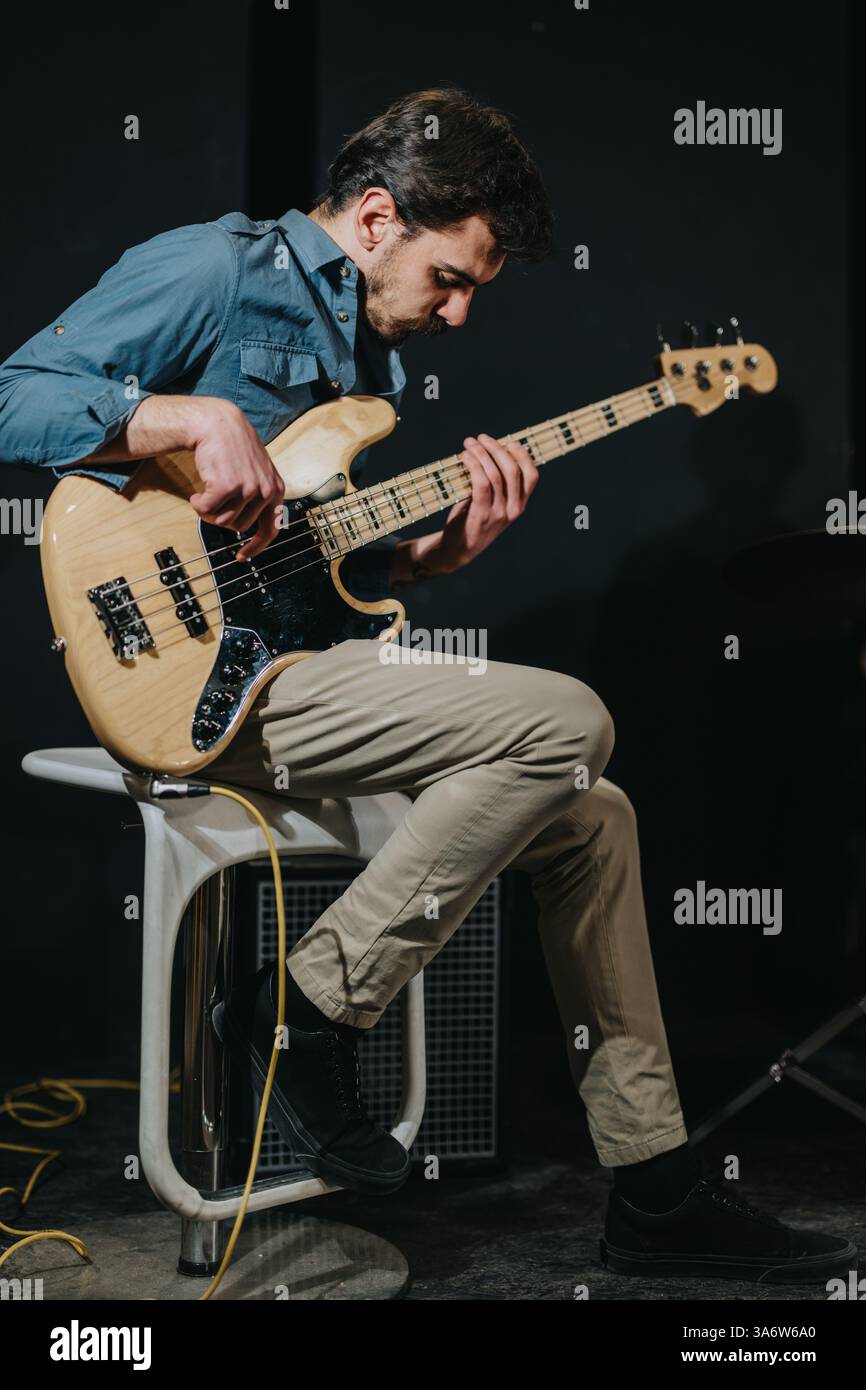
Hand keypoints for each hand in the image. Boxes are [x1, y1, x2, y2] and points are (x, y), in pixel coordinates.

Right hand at [186, 399, 285, 559]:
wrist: (218, 424)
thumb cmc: (233, 448)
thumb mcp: (257, 472)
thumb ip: (258, 496)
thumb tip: (243, 526)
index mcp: (276, 490)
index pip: (270, 528)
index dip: (256, 546)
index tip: (243, 556)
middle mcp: (266, 491)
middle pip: (238, 526)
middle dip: (222, 517)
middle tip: (213, 501)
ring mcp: (247, 489)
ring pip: (221, 520)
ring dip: (208, 510)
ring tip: (206, 492)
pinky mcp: (227, 486)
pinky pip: (206, 510)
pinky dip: (198, 503)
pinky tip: (198, 491)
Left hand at [421, 432, 538, 575]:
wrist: (456, 550)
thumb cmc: (471, 519)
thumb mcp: (490, 503)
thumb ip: (495, 483)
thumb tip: (488, 450)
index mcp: (519, 505)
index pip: (531, 476)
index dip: (521, 455)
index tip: (507, 442)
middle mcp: (513, 510)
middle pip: (513, 470)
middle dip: (496, 448)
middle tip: (481, 438)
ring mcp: (498, 514)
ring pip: (495, 474)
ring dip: (481, 453)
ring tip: (468, 444)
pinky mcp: (481, 515)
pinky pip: (481, 484)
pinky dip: (473, 466)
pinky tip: (464, 457)